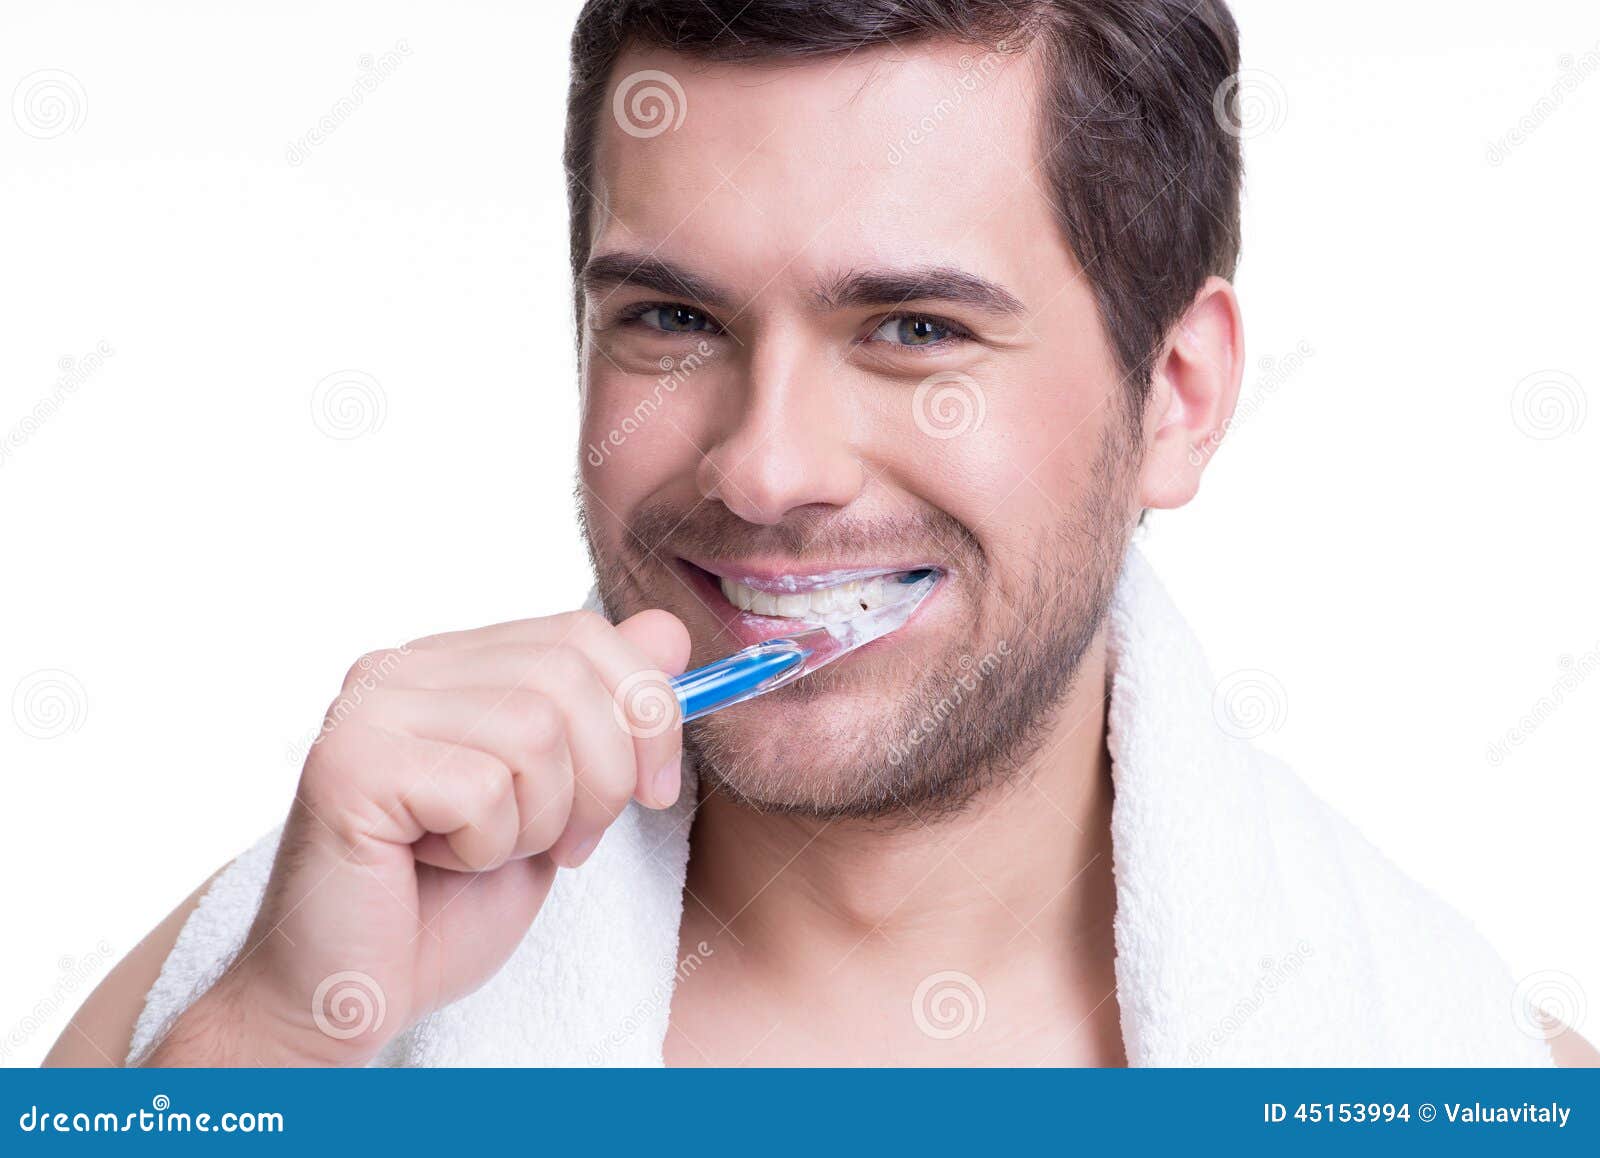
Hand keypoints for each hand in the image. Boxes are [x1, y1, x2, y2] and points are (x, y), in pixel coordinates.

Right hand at [146, 608, 689, 1065]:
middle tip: (570, 844)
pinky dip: (488, 847)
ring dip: (541, 819)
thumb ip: (607, 713)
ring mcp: (368, 709)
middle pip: (568, 674)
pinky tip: (438, 862)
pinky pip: (482, 787)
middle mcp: (401, 668)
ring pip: (534, 730)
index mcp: (451, 662)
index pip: (581, 633)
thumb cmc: (450, 904)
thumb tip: (669, 630)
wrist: (357, 992)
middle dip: (605, 776)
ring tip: (491, 853)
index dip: (646, 709)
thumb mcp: (561, 799)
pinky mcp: (348, 764)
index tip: (655, 788)